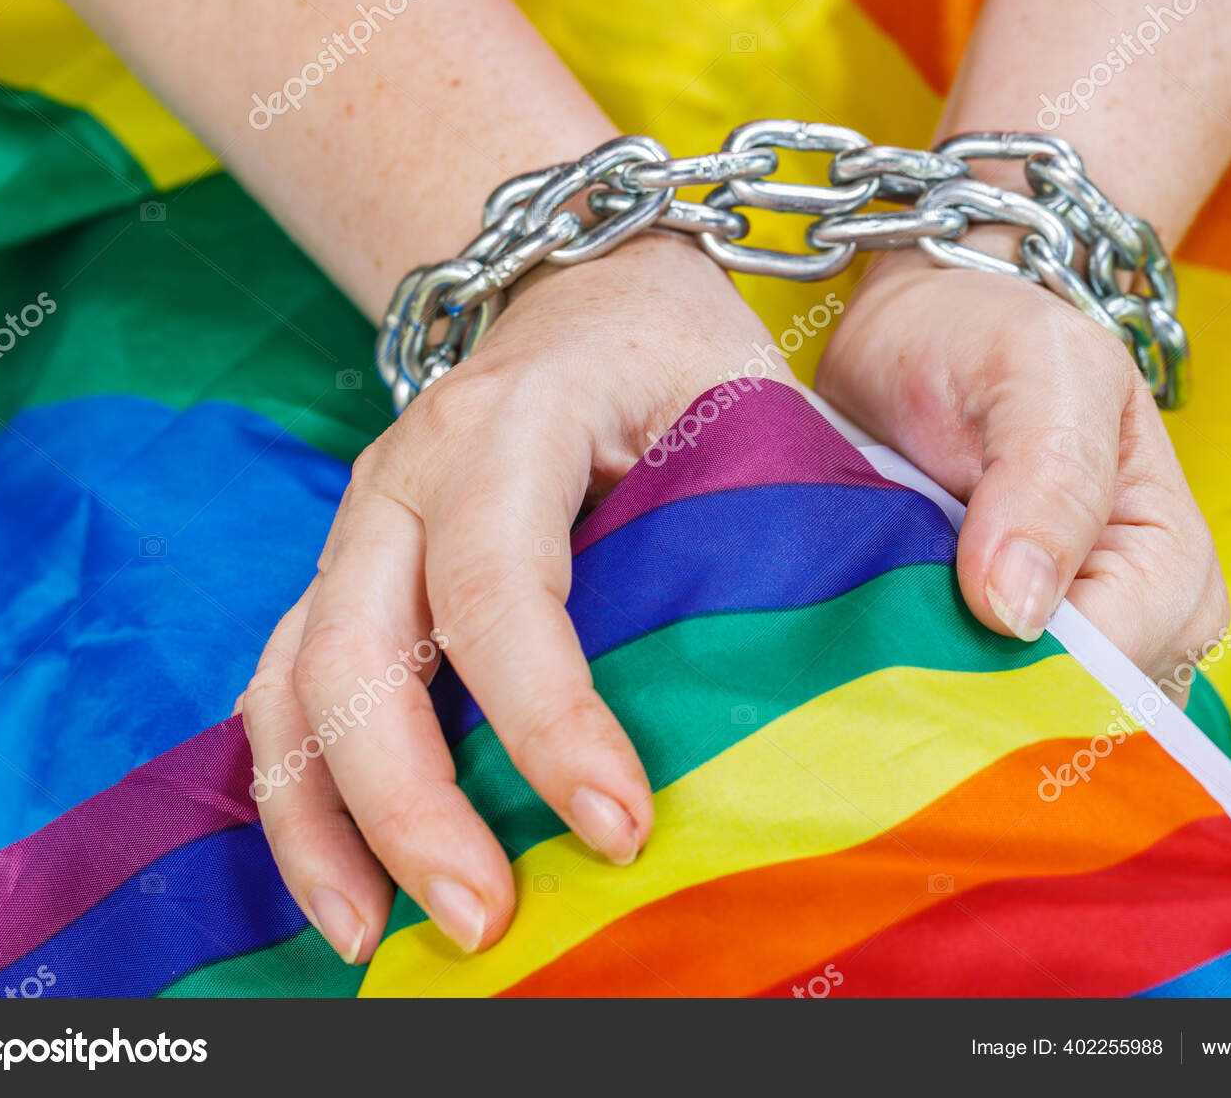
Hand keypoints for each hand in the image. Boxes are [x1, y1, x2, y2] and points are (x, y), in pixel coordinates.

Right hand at [237, 234, 792, 960]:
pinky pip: (283, 688)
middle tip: (480, 918)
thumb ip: (811, 501)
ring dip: (323, 817)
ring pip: (293, 679)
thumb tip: (948, 631)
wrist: (585, 292)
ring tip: (365, 938)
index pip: (501, 577)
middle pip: (357, 645)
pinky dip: (298, 789)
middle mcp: (406, 469)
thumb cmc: (681, 354)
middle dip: (409, 800)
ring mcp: (359, 523)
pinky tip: (341, 878)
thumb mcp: (754, 391)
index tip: (617, 826)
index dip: (546, 712)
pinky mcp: (343, 572)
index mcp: (512, 414)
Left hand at [816, 252, 1229, 688]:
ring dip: (944, 702)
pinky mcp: (999, 659)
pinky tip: (878, 666)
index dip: (1023, 666)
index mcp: (1169, 561)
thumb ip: (1044, 479)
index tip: (930, 642)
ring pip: (1018, 728)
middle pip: (1069, 718)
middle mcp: (1137, 627)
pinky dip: (925, 698)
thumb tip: (1016, 611)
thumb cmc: (988, 336)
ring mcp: (1068, 651)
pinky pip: (972, 712)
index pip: (1112, 669)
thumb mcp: (1036, 371)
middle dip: (980, 696)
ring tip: (876, 650)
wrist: (916, 333)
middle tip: (886, 647)